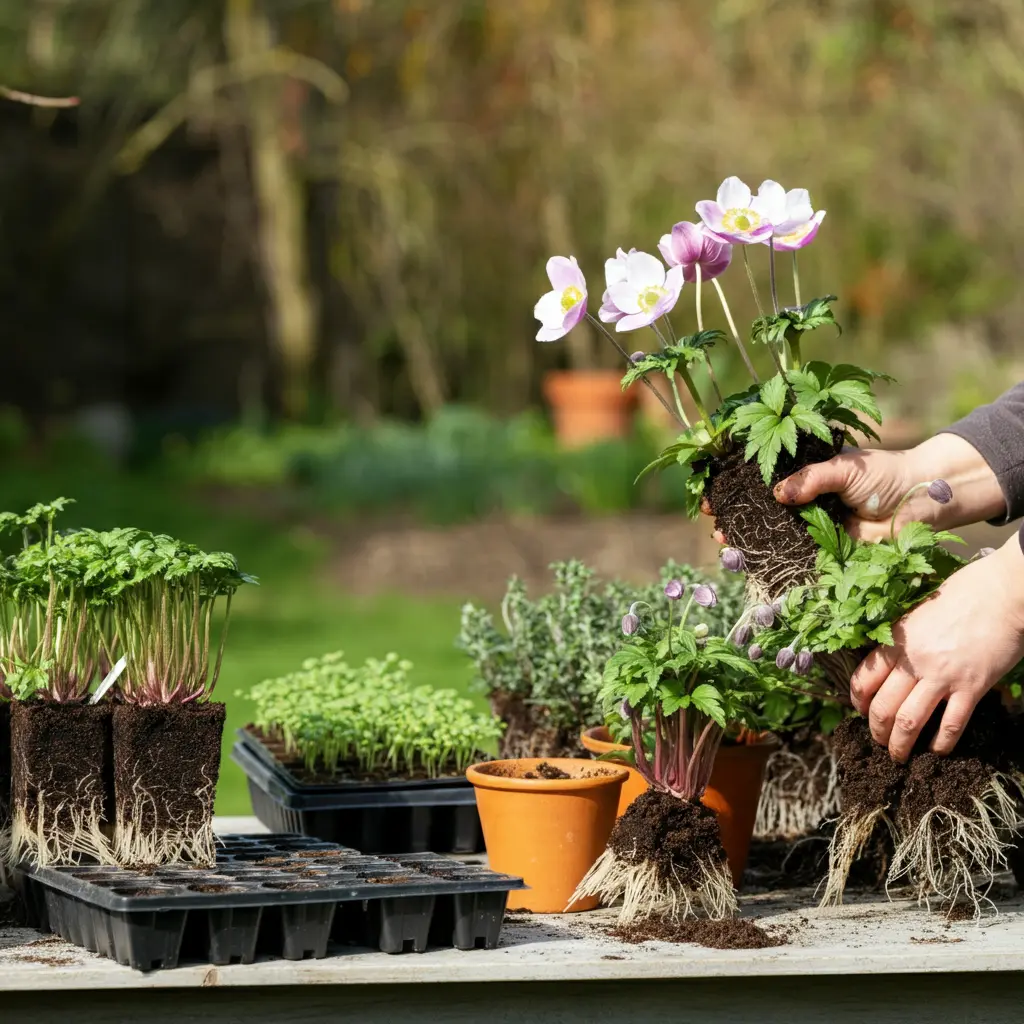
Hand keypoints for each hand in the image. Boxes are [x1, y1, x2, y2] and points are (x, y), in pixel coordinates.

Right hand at [701, 433, 1005, 543]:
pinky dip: (775, 561)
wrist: (922, 501)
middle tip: (714, 522)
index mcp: (803, 475)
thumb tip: (777, 493)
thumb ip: (811, 479)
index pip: (760, 479)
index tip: (712, 492)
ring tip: (725, 542)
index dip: (735, 486)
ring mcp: (811, 528)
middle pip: (759, 510)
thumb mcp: (844, 468)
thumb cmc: (884, 474)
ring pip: (771, 535)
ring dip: (747, 540)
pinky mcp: (825, 552)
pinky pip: (795, 558)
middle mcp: (802, 502)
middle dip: (734, 516)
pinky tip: (753, 562)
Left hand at [849, 537, 1023, 761]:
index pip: (864, 679)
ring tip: (898, 756)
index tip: (860, 711)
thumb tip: (888, 662)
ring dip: (900, 744)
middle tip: (878, 741)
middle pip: (883, 707)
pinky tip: (937, 751)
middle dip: (876, 731)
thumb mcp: (917, 613)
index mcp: (896, 641)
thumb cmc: (960, 595)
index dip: (857, 701)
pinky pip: (951, 725)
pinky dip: (941, 743)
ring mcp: (943, 676)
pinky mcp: (972, 687)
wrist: (1001, 593)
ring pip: (910, 721)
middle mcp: (914, 661)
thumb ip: (902, 640)